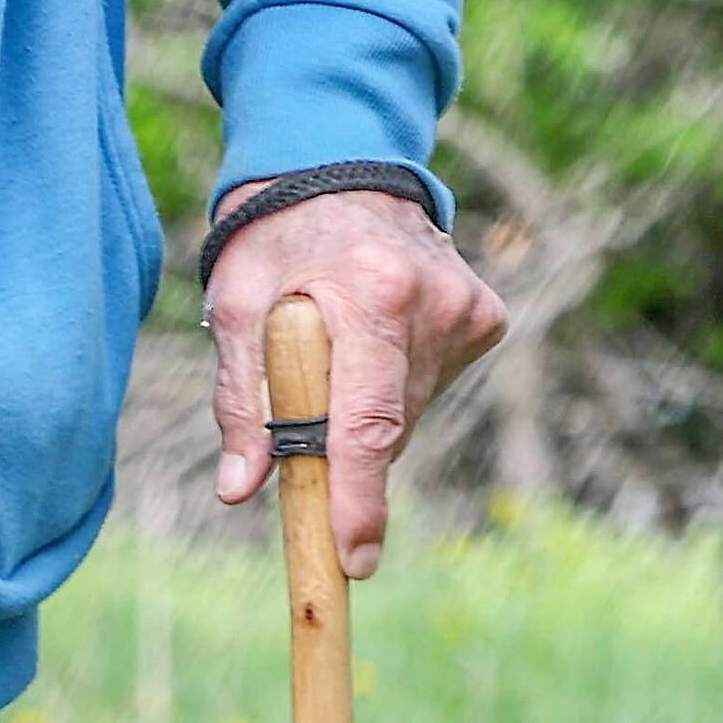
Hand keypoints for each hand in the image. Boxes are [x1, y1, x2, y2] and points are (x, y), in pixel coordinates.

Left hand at [205, 189, 508, 581]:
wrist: (337, 165)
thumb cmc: (275, 238)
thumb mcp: (237, 307)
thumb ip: (244, 399)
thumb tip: (241, 487)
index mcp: (373, 295)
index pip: (368, 422)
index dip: (358, 498)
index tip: (353, 556)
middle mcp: (434, 301)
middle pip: (389, 426)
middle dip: (344, 451)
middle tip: (297, 431)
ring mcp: (467, 308)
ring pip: (412, 410)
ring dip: (369, 410)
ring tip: (336, 349)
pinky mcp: (485, 316)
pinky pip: (433, 383)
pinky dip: (397, 381)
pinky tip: (373, 335)